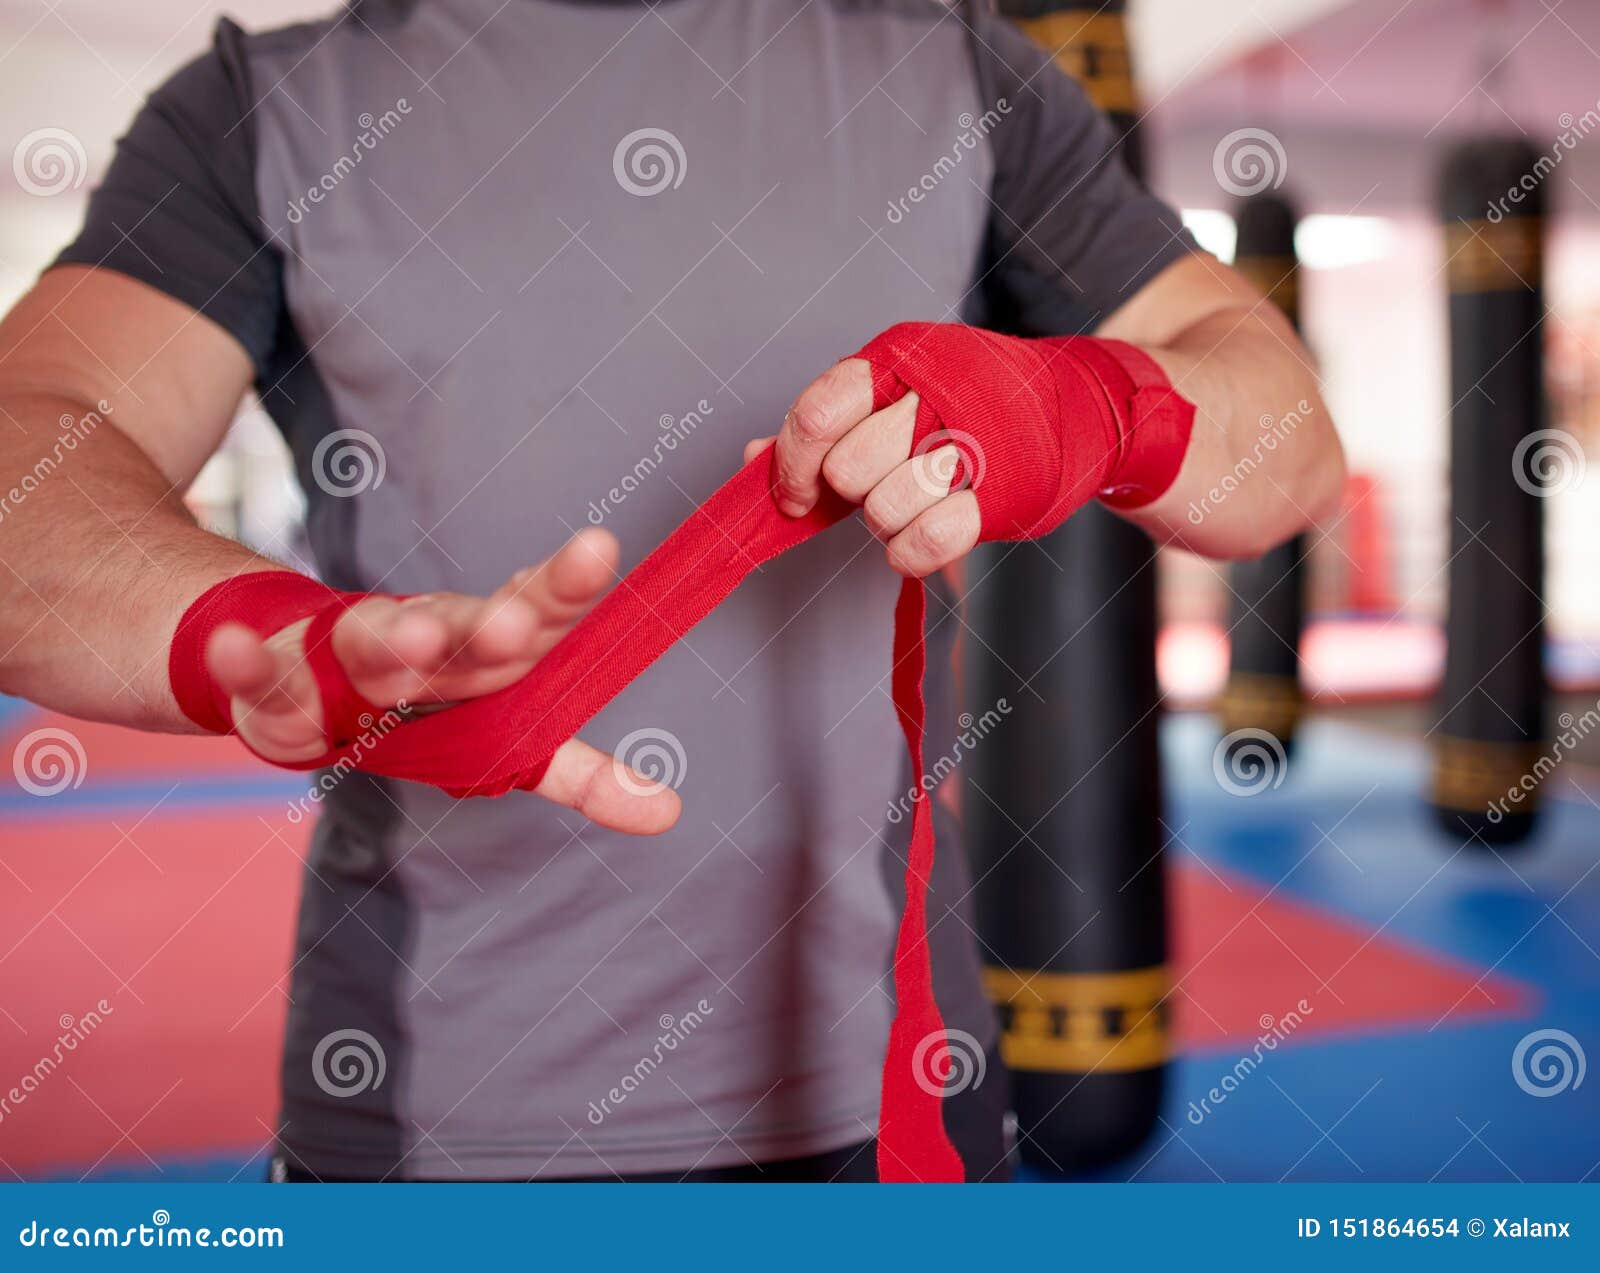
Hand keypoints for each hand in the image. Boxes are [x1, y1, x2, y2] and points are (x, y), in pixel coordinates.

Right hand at [204, 529, 679, 833]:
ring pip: (371, 642)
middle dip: (491, 624)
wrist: (298, 661)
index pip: (532, 612)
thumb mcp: (501, 735)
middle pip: (463, 626)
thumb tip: (667, 812)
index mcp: (481, 647)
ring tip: (418, 633)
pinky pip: (257, 677)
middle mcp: (421, 634)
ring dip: (395, 636)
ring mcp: (343, 651)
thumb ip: (578, 772)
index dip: (564, 589)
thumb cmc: (422, 698)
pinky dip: (242, 664)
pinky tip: (229, 649)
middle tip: (524, 621)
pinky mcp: (270, 681)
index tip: (601, 549)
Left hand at [747, 358, 980, 577]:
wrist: (1062, 408)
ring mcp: (970, 444)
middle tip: (879, 482)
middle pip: (847, 469)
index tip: (796, 495)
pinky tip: (920, 535)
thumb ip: (822, 426)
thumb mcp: (889, 394)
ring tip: (911, 503)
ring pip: (883, 509)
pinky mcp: (1000, 494)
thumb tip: (756, 458)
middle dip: (852, 490)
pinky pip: (925, 542)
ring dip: (886, 521)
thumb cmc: (963, 403)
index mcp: (895, 361)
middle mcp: (932, 395)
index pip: (817, 415)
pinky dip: (911, 552)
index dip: (794, 466)